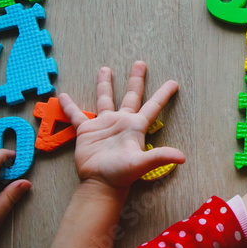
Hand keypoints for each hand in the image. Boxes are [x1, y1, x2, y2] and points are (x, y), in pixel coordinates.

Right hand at [59, 62, 184, 192]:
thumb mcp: (142, 163)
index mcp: (136, 126)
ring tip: (105, 68)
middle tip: (140, 63)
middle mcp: (121, 121)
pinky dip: (70, 105)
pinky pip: (76, 114)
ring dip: (105, 84)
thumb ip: (160, 157)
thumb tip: (183, 158)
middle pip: (131, 95)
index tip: (174, 82)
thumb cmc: (121, 174)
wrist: (100, 183)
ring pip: (105, 99)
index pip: (153, 106)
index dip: (163, 94)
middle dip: (136, 79)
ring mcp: (104, 125)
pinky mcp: (86, 131)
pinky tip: (64, 95)